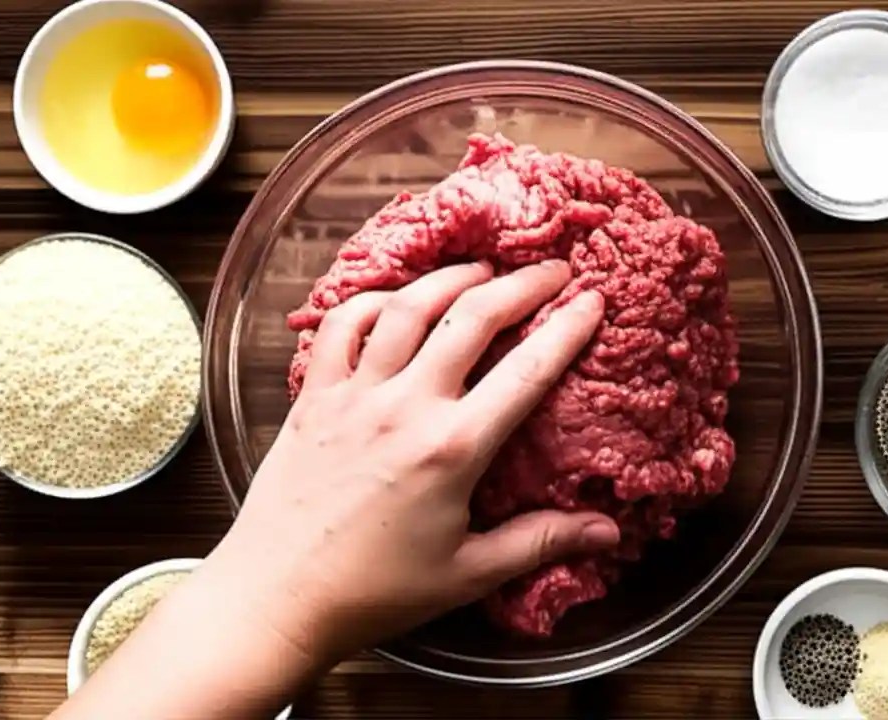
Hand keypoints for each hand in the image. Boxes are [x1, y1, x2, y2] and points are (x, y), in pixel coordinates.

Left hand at [208, 259, 619, 666]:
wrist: (278, 597)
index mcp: (452, 448)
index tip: (592, 299)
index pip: (525, 371)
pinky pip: (340, 326)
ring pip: (406, 307)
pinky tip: (395, 300)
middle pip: (470, 317)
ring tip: (481, 268)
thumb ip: (541, 542)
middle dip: (519, 284)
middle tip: (549, 270)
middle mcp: (405, 407)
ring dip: (450, 278)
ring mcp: (353, 395)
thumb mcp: (469, 573)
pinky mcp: (313, 397)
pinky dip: (370, 301)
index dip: (566, 328)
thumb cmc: (376, 591)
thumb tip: (608, 532)